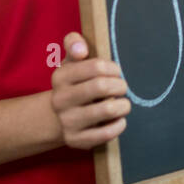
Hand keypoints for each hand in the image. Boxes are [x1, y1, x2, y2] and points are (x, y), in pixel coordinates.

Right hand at [50, 32, 130, 149]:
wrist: (59, 116)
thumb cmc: (74, 83)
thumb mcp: (71, 60)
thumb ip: (74, 43)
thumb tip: (81, 49)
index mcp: (60, 76)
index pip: (96, 66)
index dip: (113, 68)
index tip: (115, 72)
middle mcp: (60, 100)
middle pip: (102, 86)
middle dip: (120, 85)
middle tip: (122, 87)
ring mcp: (67, 121)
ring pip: (108, 109)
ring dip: (124, 105)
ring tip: (123, 103)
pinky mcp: (76, 140)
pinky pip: (107, 133)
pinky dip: (119, 124)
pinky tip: (118, 119)